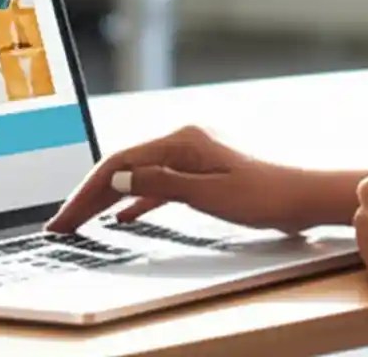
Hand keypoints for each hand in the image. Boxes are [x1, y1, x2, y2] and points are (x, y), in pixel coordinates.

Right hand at [46, 125, 313, 233]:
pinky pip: (156, 183)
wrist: (306, 196)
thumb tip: (117, 177)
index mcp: (180, 141)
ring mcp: (191, 156)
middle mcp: (181, 142)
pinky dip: (135, 199)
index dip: (87, 191)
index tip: (66, 217)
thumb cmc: (265, 195)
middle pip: (122, 167)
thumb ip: (160, 184)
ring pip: (136, 175)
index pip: (119, 163)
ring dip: (108, 198)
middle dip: (89, 196)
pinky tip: (122, 215)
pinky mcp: (201, 172)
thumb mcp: (209, 194)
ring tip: (81, 221)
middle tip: (61, 225)